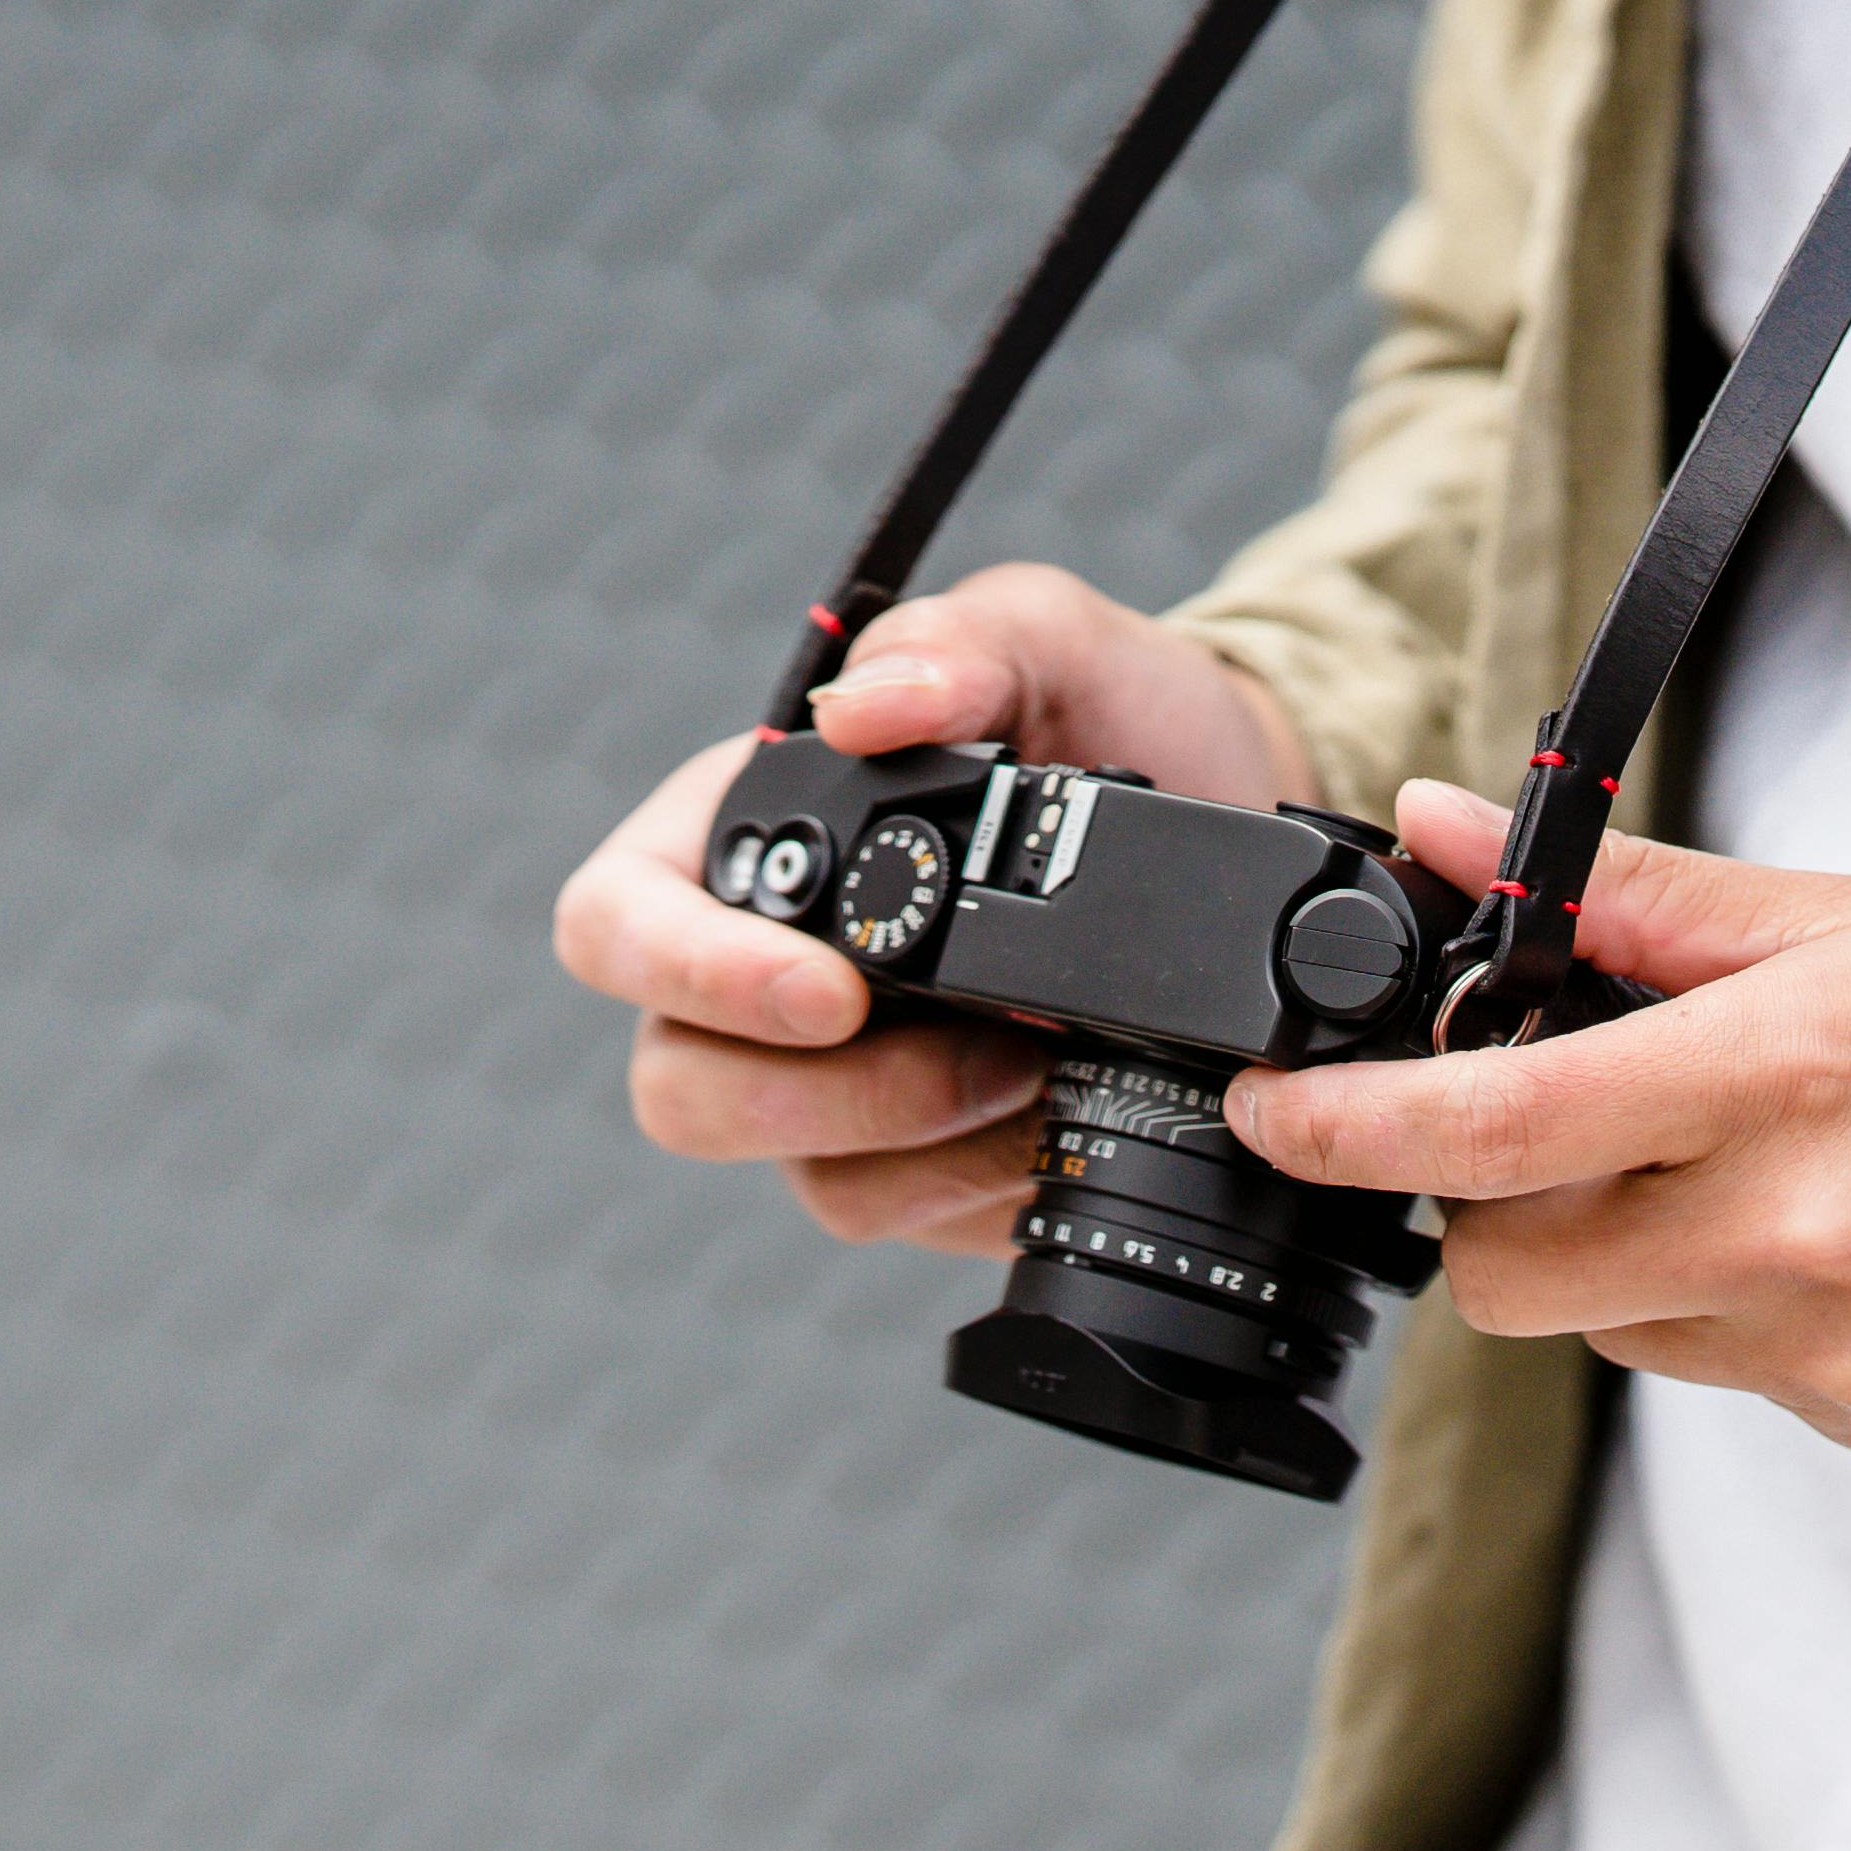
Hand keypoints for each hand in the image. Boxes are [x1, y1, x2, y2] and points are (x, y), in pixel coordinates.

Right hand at [553, 567, 1310, 1257]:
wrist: (1236, 810)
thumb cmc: (1109, 712)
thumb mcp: (1047, 638)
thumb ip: (953, 647)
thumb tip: (864, 713)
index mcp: (738, 839)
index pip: (614, 926)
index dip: (693, 974)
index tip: (834, 992)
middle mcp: (754, 970)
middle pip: (682, 1087)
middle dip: (830, 1096)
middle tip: (981, 1051)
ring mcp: (828, 1079)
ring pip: (802, 1171)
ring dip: (926, 1141)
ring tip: (1040, 1067)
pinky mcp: (911, 1159)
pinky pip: (900, 1211)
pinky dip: (982, 1180)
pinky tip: (1054, 1114)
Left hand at [1222, 781, 1850, 1467]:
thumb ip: (1642, 902)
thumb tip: (1451, 827)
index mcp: (1795, 1078)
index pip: (1493, 1126)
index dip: (1347, 1131)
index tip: (1273, 1113)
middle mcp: (1807, 1238)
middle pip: (1511, 1275)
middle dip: (1493, 1208)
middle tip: (1564, 1126)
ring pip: (1622, 1333)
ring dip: (1630, 1259)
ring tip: (1767, 1169)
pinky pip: (1738, 1385)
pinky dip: (1746, 1315)